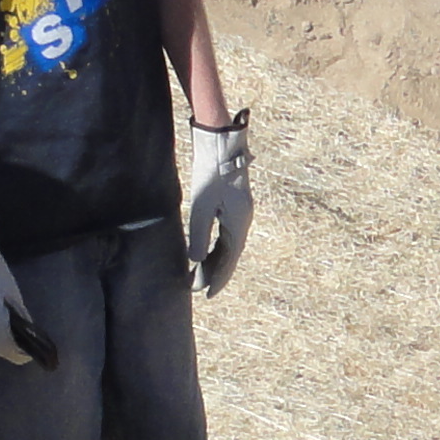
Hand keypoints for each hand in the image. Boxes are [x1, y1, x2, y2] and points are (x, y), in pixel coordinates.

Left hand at [186, 113, 252, 296]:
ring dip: (216, 261)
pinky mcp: (236, 207)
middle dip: (215, 273)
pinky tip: (209, 252)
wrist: (222, 145)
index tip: (205, 294)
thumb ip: (198, 236)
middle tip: (199, 289)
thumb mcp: (200, 207)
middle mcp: (243, 222)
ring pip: (229, 246)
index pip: (228, 260)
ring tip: (202, 275)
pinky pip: (228, 235)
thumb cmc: (210, 174)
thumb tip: (195, 260)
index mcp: (238, 224)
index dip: (216, 278)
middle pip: (229, 255)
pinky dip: (218, 247)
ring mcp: (242, 214)